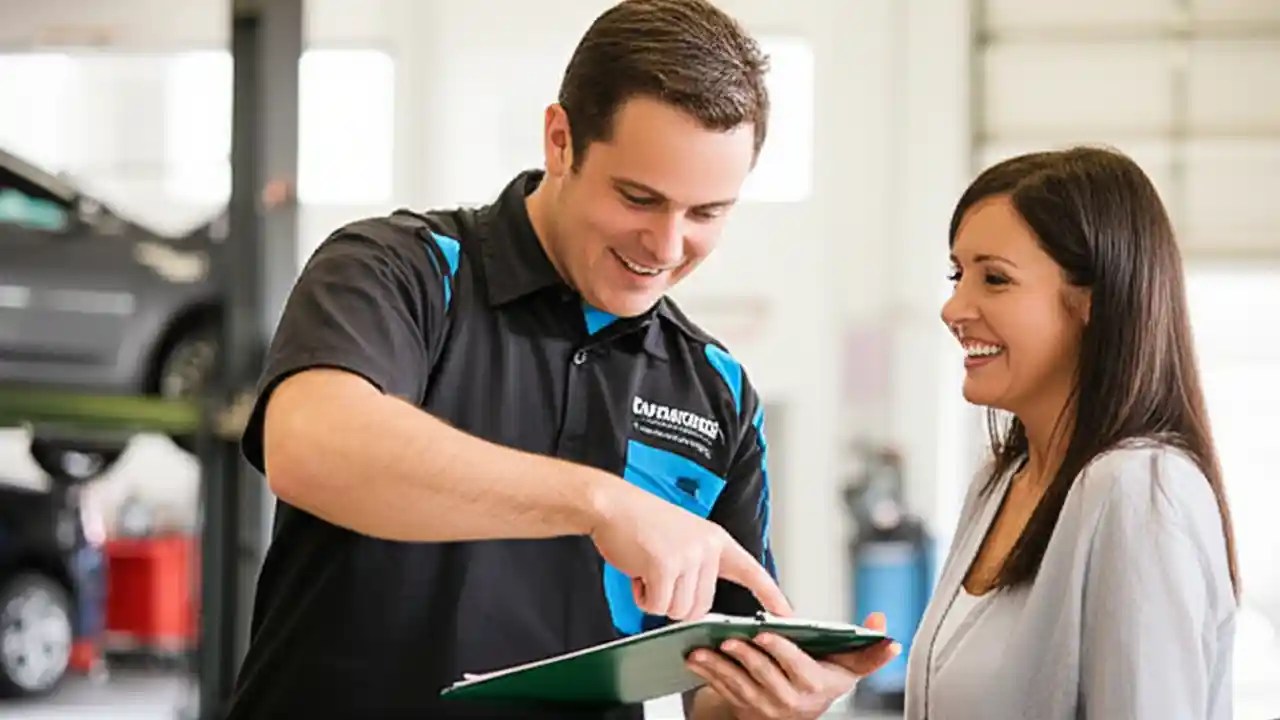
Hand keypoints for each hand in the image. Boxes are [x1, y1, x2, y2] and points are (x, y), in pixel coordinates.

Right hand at [587, 476, 791, 621]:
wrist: (612, 505)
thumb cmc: (640, 523)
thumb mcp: (682, 539)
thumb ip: (697, 567)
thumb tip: (696, 606)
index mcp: (715, 539)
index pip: (751, 570)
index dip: (770, 594)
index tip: (787, 613)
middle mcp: (707, 548)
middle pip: (701, 607)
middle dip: (675, 600)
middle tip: (659, 574)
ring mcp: (688, 556)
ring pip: (678, 610)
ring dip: (657, 598)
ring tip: (647, 567)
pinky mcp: (665, 566)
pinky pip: (656, 605)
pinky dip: (642, 597)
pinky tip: (638, 572)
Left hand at [686, 612, 900, 719]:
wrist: (800, 712)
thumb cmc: (823, 679)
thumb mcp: (849, 667)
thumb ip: (869, 651)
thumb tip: (886, 631)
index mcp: (813, 685)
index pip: (796, 667)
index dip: (780, 651)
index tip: (765, 634)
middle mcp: (789, 700)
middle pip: (763, 676)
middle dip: (745, 657)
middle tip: (729, 638)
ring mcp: (764, 706)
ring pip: (738, 685)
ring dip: (718, 667)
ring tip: (701, 648)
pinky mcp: (743, 707)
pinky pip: (722, 690)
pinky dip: (706, 674)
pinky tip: (694, 657)